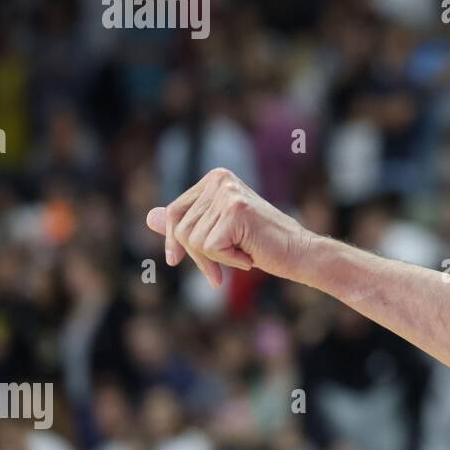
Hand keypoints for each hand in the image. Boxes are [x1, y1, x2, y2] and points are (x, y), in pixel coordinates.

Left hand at [146, 168, 313, 286]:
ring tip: (242, 257)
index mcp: (216, 178)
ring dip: (215, 259)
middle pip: (181, 227)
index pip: (176, 211)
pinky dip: (227, 261)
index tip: (175, 261)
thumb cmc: (262, 245)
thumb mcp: (218, 232)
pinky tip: (249, 256)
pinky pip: (209, 247)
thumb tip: (149, 217)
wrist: (300, 254)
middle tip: (218, 271)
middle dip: (198, 256)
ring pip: (193, 240)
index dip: (174, 241)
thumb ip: (186, 223)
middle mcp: (220, 179)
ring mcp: (228, 193)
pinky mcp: (235, 210)